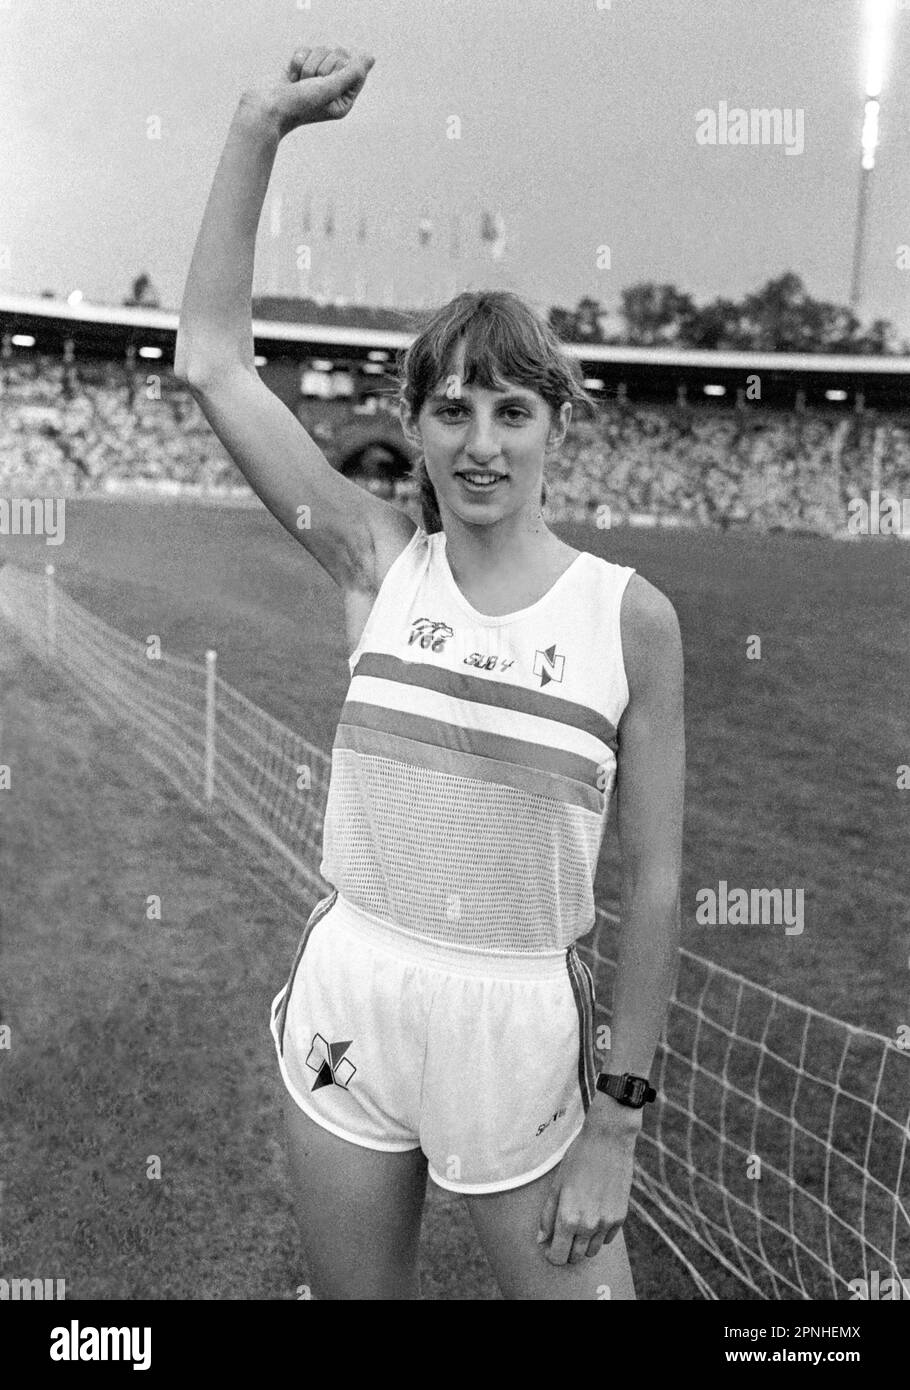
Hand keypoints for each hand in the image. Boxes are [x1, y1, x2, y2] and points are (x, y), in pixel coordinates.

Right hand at [256, 45, 374, 137]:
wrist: (266, 107)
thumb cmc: (298, 104)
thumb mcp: (328, 88)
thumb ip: (351, 73)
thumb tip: (370, 58)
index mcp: (344, 99)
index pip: (354, 67)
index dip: (338, 68)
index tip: (325, 80)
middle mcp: (332, 88)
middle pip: (338, 55)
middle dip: (320, 66)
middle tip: (309, 84)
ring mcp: (316, 78)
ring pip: (320, 50)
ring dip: (307, 65)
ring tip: (298, 83)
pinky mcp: (301, 69)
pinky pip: (305, 50)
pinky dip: (296, 61)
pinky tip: (291, 77)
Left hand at [536, 1123, 635, 1265]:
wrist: (608, 1141)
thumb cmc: (577, 1159)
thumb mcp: (556, 1185)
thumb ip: (547, 1216)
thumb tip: (541, 1239)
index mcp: (568, 1218)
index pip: (558, 1255)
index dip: (551, 1255)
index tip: (549, 1248)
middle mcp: (588, 1225)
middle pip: (575, 1257)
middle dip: (566, 1251)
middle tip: (562, 1236)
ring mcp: (606, 1223)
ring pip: (592, 1252)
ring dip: (583, 1245)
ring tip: (577, 1226)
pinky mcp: (620, 1218)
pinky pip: (606, 1239)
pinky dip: (598, 1235)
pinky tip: (593, 1217)